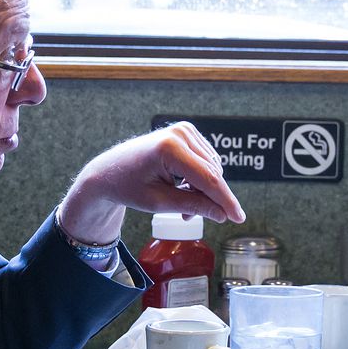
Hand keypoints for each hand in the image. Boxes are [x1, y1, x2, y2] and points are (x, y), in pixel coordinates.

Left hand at [57, 123, 245, 243]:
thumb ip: (192, 207)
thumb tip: (221, 214)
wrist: (109, 171)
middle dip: (209, 198)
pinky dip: (201, 178)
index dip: (225, 201)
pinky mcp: (186, 133)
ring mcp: (184, 130)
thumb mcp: (159, 203)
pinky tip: (184, 187)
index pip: (207, 178)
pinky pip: (207, 161)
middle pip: (213, 173)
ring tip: (182, 204)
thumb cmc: (127, 186)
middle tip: (187, 217)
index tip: (239, 218)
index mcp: (169, 148)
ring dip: (204, 190)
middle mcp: (180, 133)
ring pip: (212, 168)